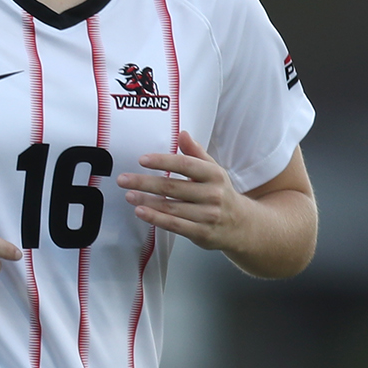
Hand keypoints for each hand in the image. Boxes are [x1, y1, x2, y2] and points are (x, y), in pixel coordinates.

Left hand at [117, 132, 248, 250]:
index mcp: (214, 174)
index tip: (142, 159)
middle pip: (173, 187)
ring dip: (146, 201)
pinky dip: (156, 218)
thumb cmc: (221, 194)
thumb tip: (182, 133)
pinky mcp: (202, 233)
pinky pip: (175, 225)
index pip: (186, 165)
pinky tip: (141, 212)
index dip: (163, 161)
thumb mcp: (213, 170)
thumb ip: (196, 153)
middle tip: (124, 179)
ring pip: (171, 206)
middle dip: (145, 182)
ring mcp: (208, 215)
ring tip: (129, 195)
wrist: (243, 226)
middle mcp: (213, 194)